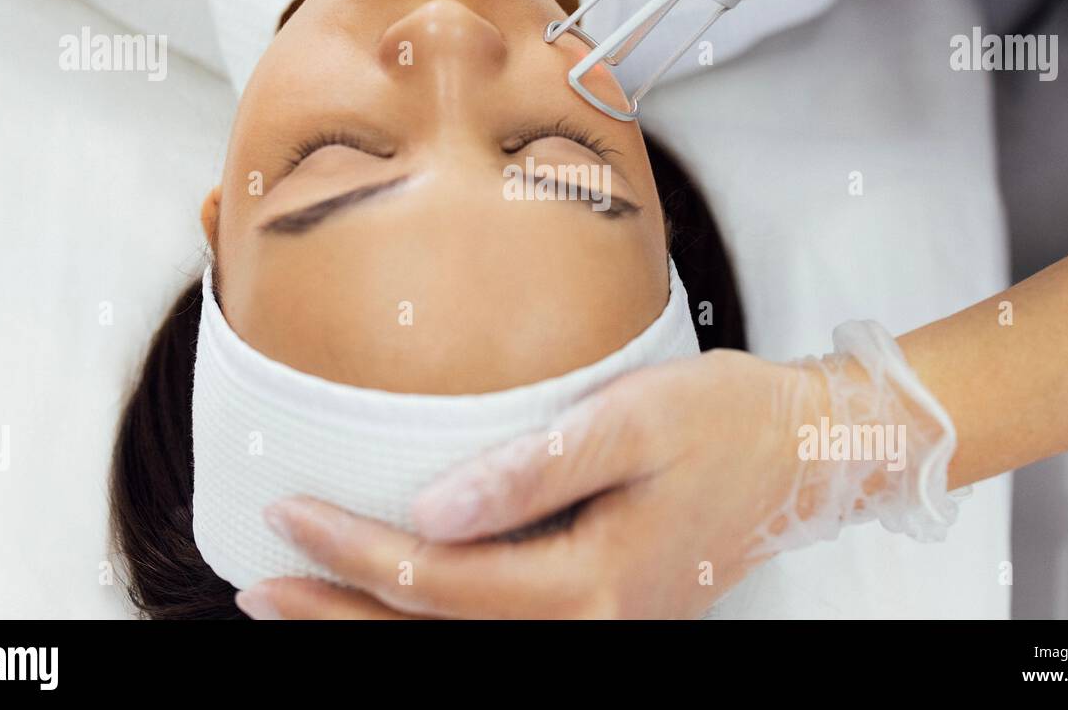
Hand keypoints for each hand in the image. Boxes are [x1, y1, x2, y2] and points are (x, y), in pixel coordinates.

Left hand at [234, 329, 955, 619]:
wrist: (810, 452)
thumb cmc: (728, 420)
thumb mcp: (635, 422)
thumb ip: (533, 470)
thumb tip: (430, 512)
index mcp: (597, 584)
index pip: (442, 580)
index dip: (355, 553)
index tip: (288, 513)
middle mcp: (597, 628)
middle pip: (439, 636)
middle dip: (341, 614)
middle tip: (256, 586)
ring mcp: (606, 631)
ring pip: (466, 648)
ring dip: (378, 631)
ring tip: (300, 610)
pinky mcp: (610, 613)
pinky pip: (503, 633)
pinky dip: (435, 626)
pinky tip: (400, 607)